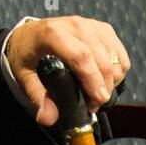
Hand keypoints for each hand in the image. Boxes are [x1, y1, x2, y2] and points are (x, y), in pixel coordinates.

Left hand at [4, 16, 130, 126]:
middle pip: (101, 60)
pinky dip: (117, 72)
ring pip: (115, 59)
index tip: (95, 101)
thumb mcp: (25, 76)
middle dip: (103, 87)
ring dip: (110, 82)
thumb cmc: (27, 55)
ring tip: (94, 94)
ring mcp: (92, 25)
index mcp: (52, 33)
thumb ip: (37, 97)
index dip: (92, 81)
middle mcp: (75, 26)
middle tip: (92, 106)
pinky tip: (102, 81)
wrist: (30, 35)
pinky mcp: (103, 29)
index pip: (80, 56)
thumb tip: (48, 118)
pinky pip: (120, 56)